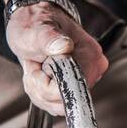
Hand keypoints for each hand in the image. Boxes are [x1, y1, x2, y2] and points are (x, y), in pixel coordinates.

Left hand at [5, 1, 107, 115]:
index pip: (70, 90)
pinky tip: (40, 74)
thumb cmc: (35, 23)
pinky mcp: (76, 86)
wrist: (33, 22)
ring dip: (39, 90)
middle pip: (64, 102)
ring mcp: (86, 80)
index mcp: (90, 55)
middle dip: (41, 88)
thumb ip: (49, 38)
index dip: (47, 84)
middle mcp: (93, 69)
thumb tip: (63, 45)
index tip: (40, 64)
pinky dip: (41, 93)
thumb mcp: (36, 29)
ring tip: (37, 67)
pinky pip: (56, 104)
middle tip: (36, 64)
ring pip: (58, 106)